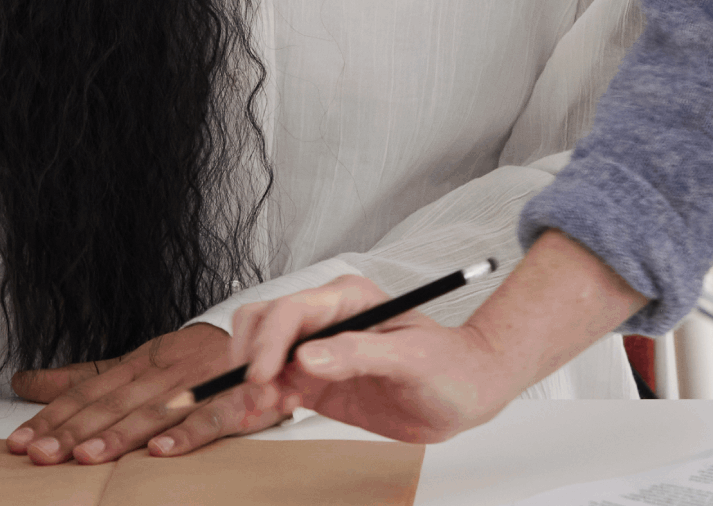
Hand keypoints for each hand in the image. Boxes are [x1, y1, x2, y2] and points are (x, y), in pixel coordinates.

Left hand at [7, 322, 290, 464]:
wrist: (264, 338)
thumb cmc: (192, 358)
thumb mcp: (132, 362)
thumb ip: (81, 377)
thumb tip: (25, 382)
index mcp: (136, 366)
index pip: (87, 393)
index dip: (53, 417)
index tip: (22, 441)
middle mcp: (161, 374)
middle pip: (112, 405)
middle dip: (73, 430)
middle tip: (40, 453)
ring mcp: (197, 386)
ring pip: (152, 412)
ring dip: (119, 435)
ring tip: (87, 456)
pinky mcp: (234, 399)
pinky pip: (210, 417)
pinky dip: (187, 433)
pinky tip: (162, 451)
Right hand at [226, 275, 529, 443]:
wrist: (464, 394)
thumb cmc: (449, 366)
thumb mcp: (411, 358)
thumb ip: (360, 354)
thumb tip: (306, 358)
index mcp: (346, 299)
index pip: (290, 310)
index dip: (268, 342)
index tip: (262, 377)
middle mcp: (324, 320)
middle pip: (261, 324)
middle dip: (248, 358)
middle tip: (256, 398)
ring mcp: (315, 351)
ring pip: (259, 354)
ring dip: (249, 383)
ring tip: (258, 412)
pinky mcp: (313, 381)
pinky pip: (272, 384)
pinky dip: (260, 399)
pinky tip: (269, 413)